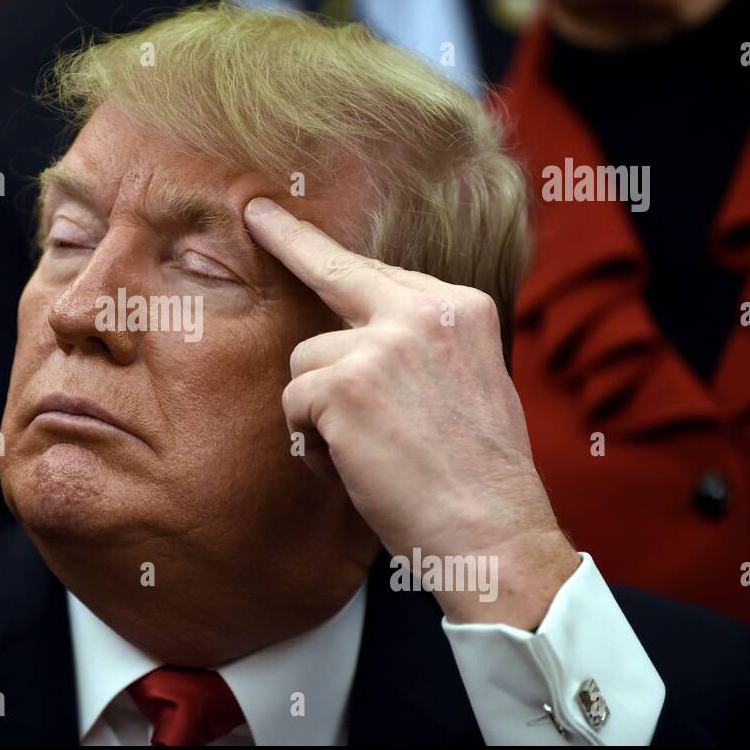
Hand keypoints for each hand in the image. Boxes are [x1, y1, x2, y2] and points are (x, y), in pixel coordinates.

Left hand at [243, 198, 577, 629]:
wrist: (494, 534)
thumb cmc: (478, 479)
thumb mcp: (470, 387)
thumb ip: (422, 348)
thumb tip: (361, 334)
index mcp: (462, 310)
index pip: (382, 271)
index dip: (332, 254)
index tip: (286, 217)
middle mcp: (425, 312)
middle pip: (334, 271)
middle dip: (290, 241)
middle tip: (256, 214)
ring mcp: (383, 343)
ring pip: (305, 360)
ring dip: (319, 412)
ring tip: (367, 454)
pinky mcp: (345, 383)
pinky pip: (294, 403)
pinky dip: (312, 446)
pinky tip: (354, 469)